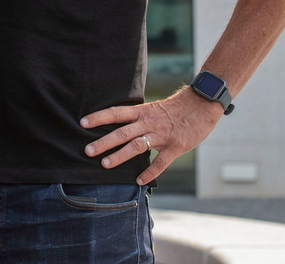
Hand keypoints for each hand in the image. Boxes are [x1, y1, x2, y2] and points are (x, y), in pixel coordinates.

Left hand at [80, 87, 223, 184]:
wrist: (202, 105)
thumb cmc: (175, 108)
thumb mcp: (153, 108)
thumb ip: (137, 117)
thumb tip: (118, 125)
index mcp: (142, 111)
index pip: (116, 113)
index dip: (99, 117)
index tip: (82, 123)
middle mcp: (149, 122)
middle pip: (122, 132)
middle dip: (103, 142)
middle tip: (87, 151)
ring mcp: (162, 135)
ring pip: (137, 146)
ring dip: (119, 156)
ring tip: (105, 164)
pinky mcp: (176, 147)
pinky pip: (161, 162)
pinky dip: (149, 172)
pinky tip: (139, 180)